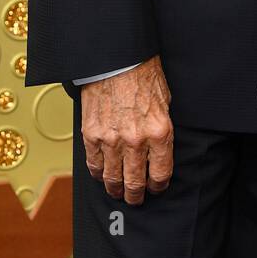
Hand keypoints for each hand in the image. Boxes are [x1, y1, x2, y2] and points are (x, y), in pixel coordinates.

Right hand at [80, 55, 172, 203]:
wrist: (118, 58)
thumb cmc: (144, 75)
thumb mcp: (165, 102)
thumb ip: (161, 129)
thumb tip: (158, 150)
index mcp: (159, 132)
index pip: (161, 173)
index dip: (159, 185)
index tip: (156, 188)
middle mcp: (136, 140)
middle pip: (135, 182)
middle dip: (136, 195)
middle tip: (136, 199)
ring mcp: (111, 139)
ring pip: (112, 178)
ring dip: (116, 189)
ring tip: (118, 192)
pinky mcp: (91, 134)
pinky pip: (93, 164)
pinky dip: (97, 173)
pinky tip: (101, 175)